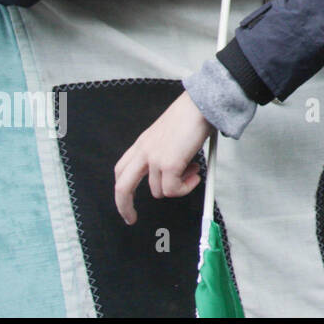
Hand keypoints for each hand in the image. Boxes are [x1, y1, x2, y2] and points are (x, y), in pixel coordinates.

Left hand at [113, 92, 213, 224]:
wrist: (201, 105)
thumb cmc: (191, 116)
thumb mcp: (167, 135)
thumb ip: (164, 153)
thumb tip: (175, 174)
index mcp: (142, 144)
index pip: (121, 170)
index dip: (122, 190)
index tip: (127, 203)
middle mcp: (143, 151)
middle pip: (122, 187)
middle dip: (124, 207)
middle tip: (131, 218)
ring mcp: (154, 159)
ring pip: (158, 191)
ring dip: (178, 187)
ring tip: (193, 172)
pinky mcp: (169, 164)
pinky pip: (173, 190)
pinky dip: (186, 187)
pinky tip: (196, 174)